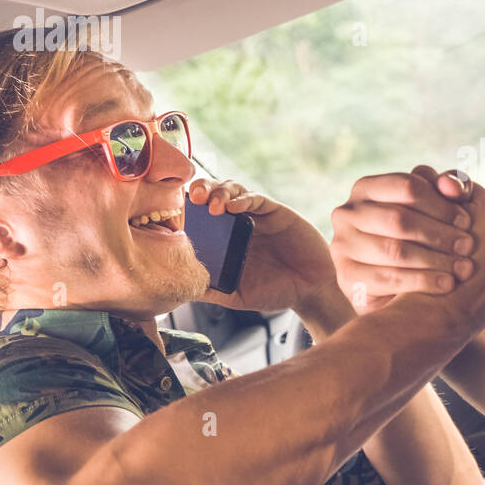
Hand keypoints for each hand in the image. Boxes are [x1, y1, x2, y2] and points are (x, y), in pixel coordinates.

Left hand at [188, 178, 340, 317]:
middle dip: (201, 190)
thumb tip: (181, 288)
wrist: (310, 291)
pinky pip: (257, 199)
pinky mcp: (276, 212)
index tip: (174, 212)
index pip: (200, 214)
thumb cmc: (275, 292)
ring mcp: (257, 215)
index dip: (187, 208)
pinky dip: (244, 199)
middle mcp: (239, 222)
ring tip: (212, 204)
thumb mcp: (236, 294)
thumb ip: (212, 289)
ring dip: (220, 191)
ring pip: (233, 189)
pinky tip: (234, 207)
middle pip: (213, 194)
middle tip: (192, 198)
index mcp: (225, 239)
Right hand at [330, 166, 477, 312]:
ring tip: (463, 267)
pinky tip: (447, 284)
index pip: (407, 186)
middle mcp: (347, 213)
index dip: (441, 203)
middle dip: (440, 233)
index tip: (467, 220)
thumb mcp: (434, 207)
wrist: (396, 287)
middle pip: (399, 219)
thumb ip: (447, 188)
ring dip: (435, 259)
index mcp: (366, 188)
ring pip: (394, 250)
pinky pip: (389, 278)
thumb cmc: (421, 237)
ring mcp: (343, 245)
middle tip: (468, 246)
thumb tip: (449, 184)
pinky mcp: (347, 277)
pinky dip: (423, 281)